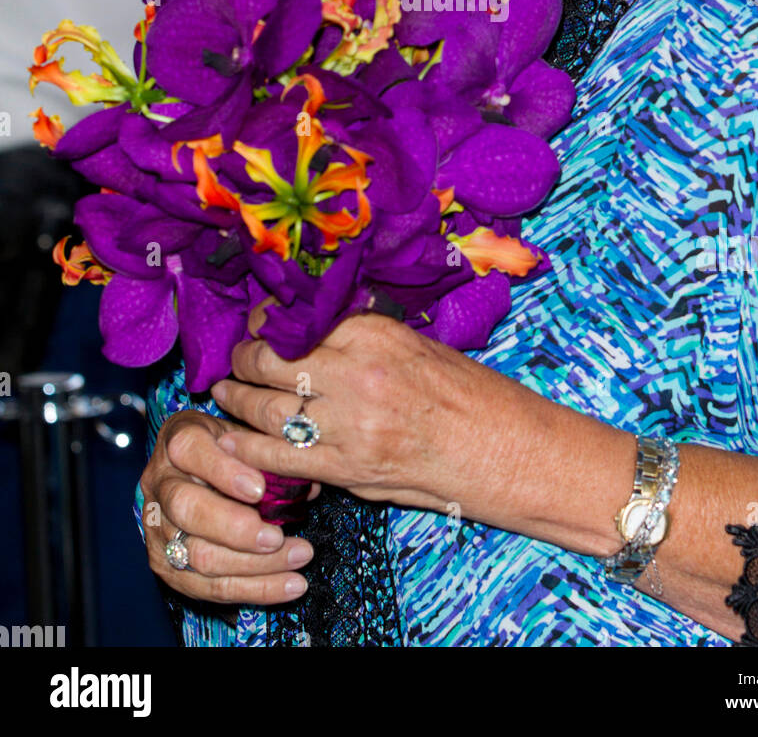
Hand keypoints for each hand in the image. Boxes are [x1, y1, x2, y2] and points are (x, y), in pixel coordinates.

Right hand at [140, 408, 315, 605]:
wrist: (192, 471)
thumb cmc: (229, 448)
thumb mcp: (246, 436)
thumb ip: (271, 454)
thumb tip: (308, 489)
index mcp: (177, 440)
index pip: (190, 450)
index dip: (223, 471)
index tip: (259, 489)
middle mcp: (160, 483)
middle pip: (187, 509)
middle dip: (236, 529)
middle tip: (278, 537)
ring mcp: (157, 527)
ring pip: (198, 555)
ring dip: (254, 565)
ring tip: (298, 558)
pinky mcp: (165, 564)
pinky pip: (207, 587)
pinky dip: (253, 589)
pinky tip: (289, 585)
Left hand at [212, 313, 490, 513]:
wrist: (500, 448)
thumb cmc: (464, 394)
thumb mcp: (415, 344)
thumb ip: (361, 339)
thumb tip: (309, 332)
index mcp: (375, 334)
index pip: (299, 321)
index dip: (267, 324)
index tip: (257, 326)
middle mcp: (358, 374)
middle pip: (272, 363)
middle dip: (243, 362)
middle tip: (234, 362)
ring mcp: (351, 425)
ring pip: (267, 410)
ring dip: (237, 403)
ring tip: (225, 396)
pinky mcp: (348, 469)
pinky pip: (281, 459)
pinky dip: (250, 451)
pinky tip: (235, 442)